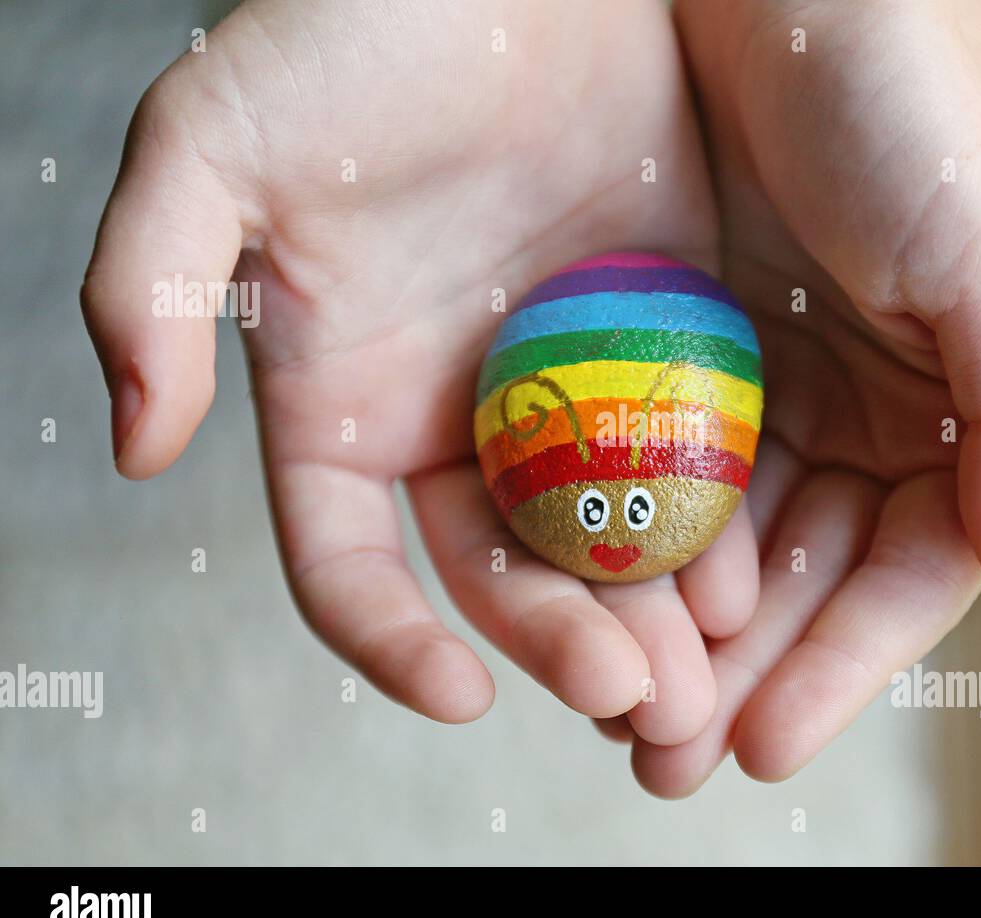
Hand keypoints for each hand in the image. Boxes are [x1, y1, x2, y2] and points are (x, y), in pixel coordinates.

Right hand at [81, 0, 744, 741]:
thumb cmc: (359, 30)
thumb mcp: (218, 140)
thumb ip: (148, 285)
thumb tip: (134, 448)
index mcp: (345, 407)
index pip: (351, 567)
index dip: (392, 641)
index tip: (461, 692)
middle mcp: (456, 419)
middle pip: (501, 572)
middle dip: (562, 644)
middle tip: (632, 697)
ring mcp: (563, 389)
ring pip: (603, 536)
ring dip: (649, 613)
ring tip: (703, 670)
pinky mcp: (660, 345)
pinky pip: (689, 456)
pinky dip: (714, 521)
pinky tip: (754, 565)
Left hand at [614, 0, 980, 794]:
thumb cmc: (914, 109)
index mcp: (942, 414)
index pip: (898, 577)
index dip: (840, 671)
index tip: (768, 748)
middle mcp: (848, 415)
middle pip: (796, 582)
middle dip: (737, 677)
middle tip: (669, 759)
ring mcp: (752, 388)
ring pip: (713, 540)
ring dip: (667, 628)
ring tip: (617, 706)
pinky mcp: (663, 348)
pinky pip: (639, 463)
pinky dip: (617, 530)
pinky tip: (583, 591)